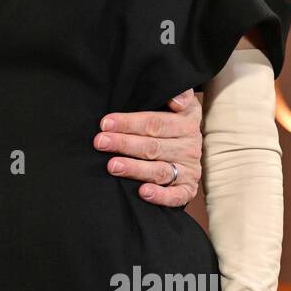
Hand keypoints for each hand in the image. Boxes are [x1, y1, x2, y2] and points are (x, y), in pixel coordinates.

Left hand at [94, 89, 202, 205]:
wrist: (189, 146)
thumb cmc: (174, 122)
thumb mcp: (181, 104)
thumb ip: (179, 94)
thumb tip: (175, 98)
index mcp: (186, 124)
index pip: (155, 123)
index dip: (129, 123)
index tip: (106, 123)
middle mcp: (189, 148)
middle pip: (153, 147)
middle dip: (124, 144)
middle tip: (101, 142)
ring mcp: (189, 170)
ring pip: (159, 171)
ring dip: (135, 169)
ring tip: (113, 166)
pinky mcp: (188, 189)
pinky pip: (176, 196)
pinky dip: (160, 196)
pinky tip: (143, 192)